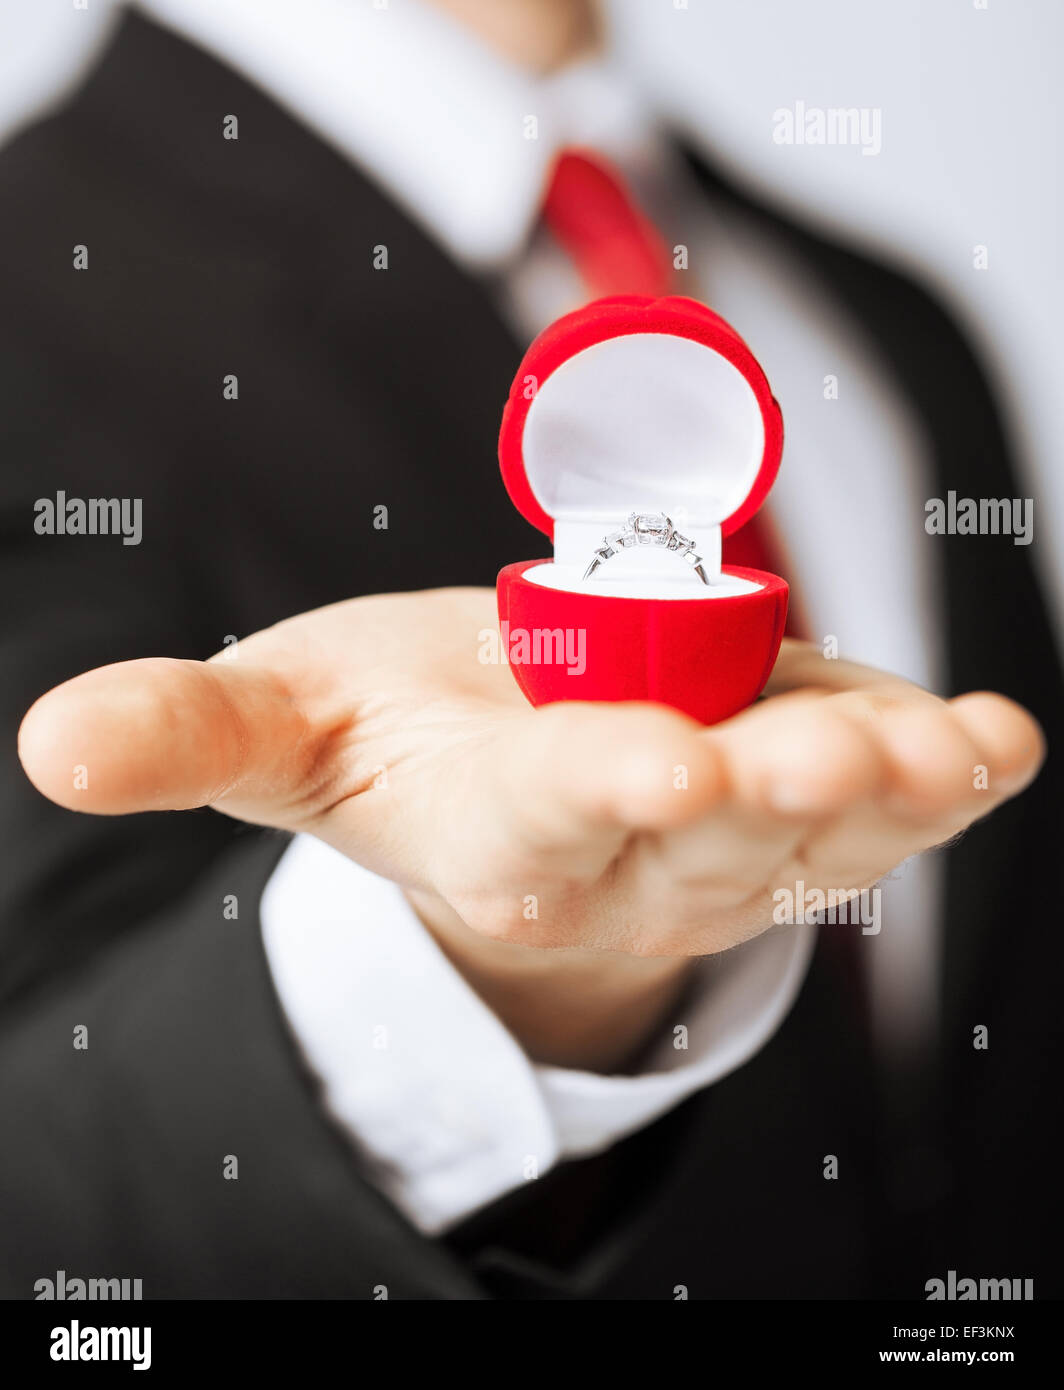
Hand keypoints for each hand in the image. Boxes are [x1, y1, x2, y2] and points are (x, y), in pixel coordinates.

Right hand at [18, 588, 1043, 1066]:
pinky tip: (994, 740)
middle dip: (779, 784)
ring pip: (823, 827)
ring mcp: (731, 845)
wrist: (498, 783)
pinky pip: (882, 803)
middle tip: (848, 743)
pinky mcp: (796, 806)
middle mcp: (631, 859)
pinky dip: (946, 774)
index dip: (600, 791)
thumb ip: (190, 739)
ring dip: (896, 787)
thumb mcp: (285, 734)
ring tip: (961, 748)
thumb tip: (55, 745)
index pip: (552, 823)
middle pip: (715, 825)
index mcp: (498, 837)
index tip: (656, 764)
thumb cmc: (395, 743)